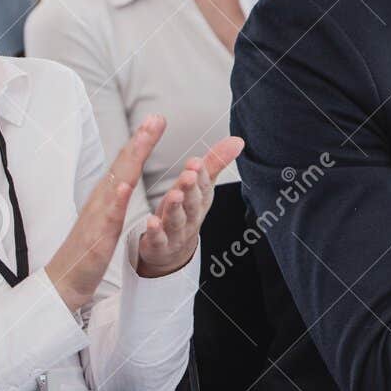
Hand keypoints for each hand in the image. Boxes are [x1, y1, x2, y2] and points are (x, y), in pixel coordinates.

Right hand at [47, 116, 164, 310]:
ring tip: (144, 140)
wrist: (64, 281)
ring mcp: (97, 216)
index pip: (126, 163)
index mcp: (107, 196)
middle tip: (155, 118)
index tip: (156, 119)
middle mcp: (101, 200)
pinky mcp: (96, 237)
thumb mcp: (106, 217)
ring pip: (116, 184)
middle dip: (139, 140)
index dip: (140, 141)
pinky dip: (115, 200)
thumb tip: (124, 176)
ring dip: (130, 161)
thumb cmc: (87, 248)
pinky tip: (124, 186)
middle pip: (122, 165)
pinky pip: (107, 216)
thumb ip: (115, 196)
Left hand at [135, 134, 244, 277]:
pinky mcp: (160, 245)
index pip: (203, 185)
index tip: (196, 161)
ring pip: (177, 219)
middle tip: (189, 175)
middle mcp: (191, 215)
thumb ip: (215, 163)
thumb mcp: (201, 186)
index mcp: (200, 198)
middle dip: (191, 188)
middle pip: (193, 201)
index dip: (200, 174)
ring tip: (174, 195)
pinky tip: (152, 222)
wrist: (174, 249)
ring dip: (176, 207)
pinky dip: (156, 231)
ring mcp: (177, 232)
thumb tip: (238, 141)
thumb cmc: (185, 211)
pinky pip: (159, 239)